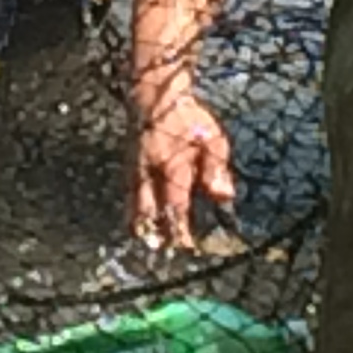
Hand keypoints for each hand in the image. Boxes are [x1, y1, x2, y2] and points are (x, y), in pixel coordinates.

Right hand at [131, 87, 236, 250]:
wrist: (153, 97)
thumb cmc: (188, 119)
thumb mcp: (212, 139)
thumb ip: (217, 168)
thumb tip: (224, 197)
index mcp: (171, 167)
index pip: (175, 208)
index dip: (179, 231)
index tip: (188, 249)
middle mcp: (147, 174)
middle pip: (147, 216)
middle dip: (158, 237)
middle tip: (167, 255)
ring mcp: (133, 173)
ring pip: (133, 211)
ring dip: (144, 230)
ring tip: (154, 247)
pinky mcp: (128, 172)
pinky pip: (130, 201)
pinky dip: (137, 217)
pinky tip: (144, 229)